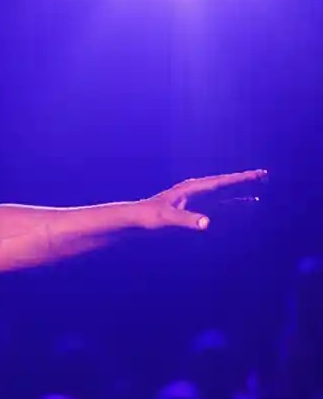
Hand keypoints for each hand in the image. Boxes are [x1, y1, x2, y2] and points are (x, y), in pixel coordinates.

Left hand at [139, 169, 267, 229]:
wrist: (134, 220)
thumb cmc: (148, 218)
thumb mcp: (168, 219)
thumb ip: (187, 220)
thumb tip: (207, 223)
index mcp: (191, 189)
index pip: (220, 182)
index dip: (239, 179)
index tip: (257, 174)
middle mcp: (194, 190)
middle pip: (224, 183)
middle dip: (243, 180)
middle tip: (264, 175)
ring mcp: (194, 199)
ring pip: (222, 192)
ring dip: (239, 190)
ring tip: (258, 187)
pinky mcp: (191, 208)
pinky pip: (216, 203)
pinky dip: (230, 202)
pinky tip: (240, 204)